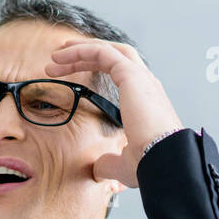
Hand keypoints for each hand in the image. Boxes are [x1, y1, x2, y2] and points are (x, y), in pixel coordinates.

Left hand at [44, 39, 182, 188]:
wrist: (164, 160)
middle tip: (57, 58)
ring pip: (107, 50)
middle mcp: (145, 83)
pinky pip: (103, 53)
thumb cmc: (151, 163)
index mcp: (144, 98)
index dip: (92, 67)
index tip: (66, 73)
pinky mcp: (131, 75)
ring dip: (80, 50)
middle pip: (112, 56)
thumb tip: (99, 167)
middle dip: (84, 54)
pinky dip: (81, 51)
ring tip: (55, 56)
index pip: (117, 71)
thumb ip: (109, 162)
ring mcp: (140, 77)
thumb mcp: (123, 164)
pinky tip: (62, 57)